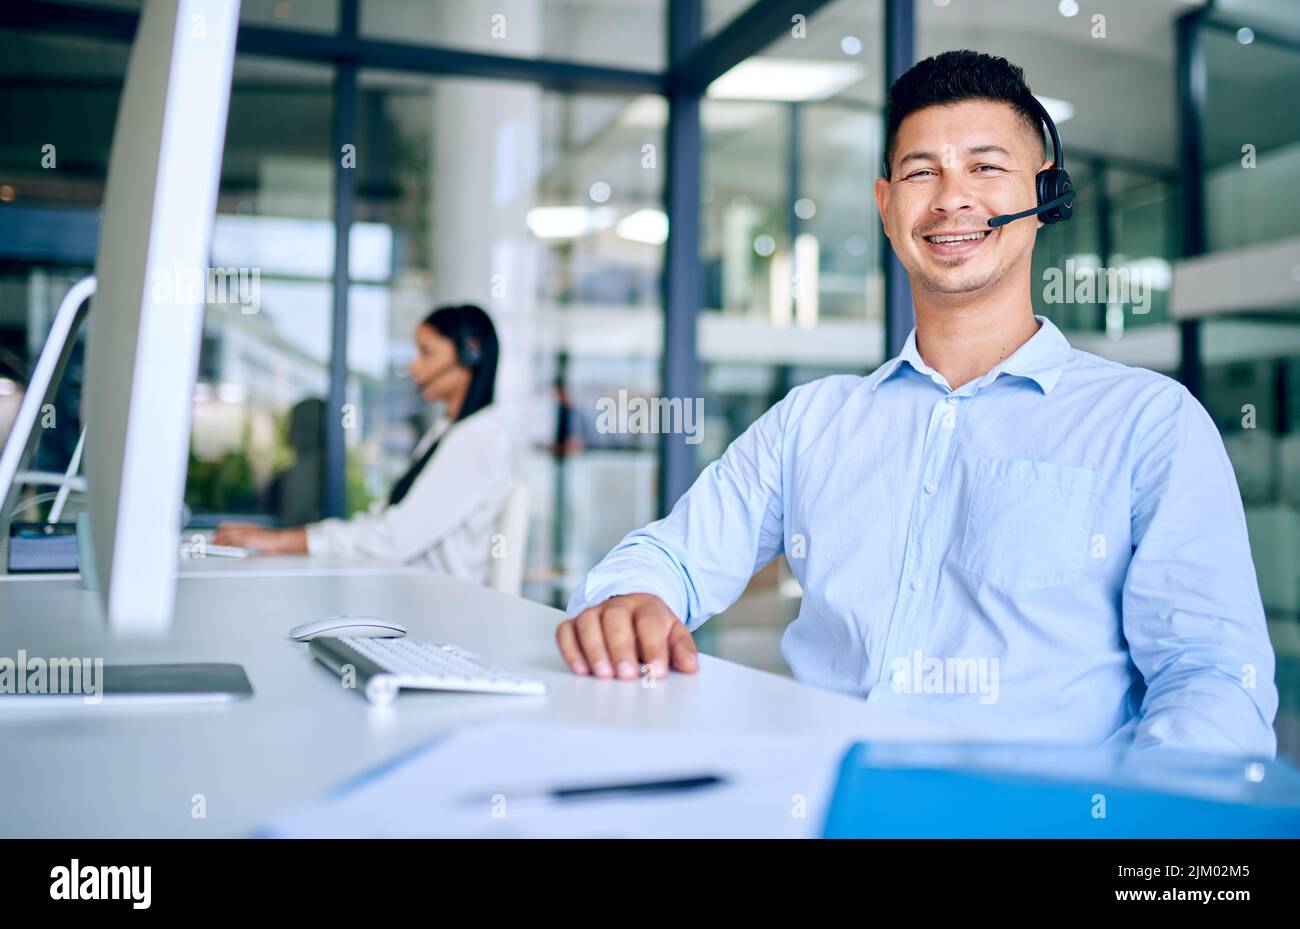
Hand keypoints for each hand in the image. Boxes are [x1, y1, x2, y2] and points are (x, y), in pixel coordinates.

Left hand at [212, 523, 303, 553]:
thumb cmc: (270, 540)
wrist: (278, 539)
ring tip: (214, 548)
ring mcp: (245, 533)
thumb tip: (241, 542)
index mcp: (245, 525)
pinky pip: (232, 542)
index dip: (220, 531)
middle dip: (217, 536)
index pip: (227, 525)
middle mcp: (243, 527)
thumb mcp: (257, 535)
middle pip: (224, 529)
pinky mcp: (247, 539)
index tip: (216, 537)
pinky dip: (226, 546)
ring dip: (219, 542)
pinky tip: (223, 549)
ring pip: (226, 535)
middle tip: (213, 543)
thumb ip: (248, 537)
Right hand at [555, 593, 698, 680]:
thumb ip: (682, 649)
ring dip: (594, 650)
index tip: (657, 672)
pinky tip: (580, 669)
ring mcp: (594, 612)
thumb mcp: (674, 634)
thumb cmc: (653, 627)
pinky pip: (565, 631)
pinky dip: (570, 650)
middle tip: (626, 675)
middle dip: (621, 648)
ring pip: (587, 623)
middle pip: (615, 620)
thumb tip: (691, 667)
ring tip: (603, 675)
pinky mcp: (575, 623)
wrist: (632, 606)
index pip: (649, 622)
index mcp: (647, 606)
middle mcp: (618, 605)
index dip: (653, 646)